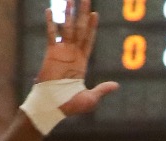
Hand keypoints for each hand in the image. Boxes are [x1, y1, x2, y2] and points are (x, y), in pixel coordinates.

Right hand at [37, 0, 119, 114]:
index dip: (92, 27)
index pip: (89, 39)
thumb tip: (116, 86)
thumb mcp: (90, 98)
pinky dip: (50, 22)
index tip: (95, 13)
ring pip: (66, 27)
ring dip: (68, 13)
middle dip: (82, 13)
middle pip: (79, 28)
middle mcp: (73, 53)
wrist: (52, 107)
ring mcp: (61, 51)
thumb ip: (102, 89)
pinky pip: (51, 34)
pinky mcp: (50, 53)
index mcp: (82, 61)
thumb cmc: (70, 105)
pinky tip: (50, 9)